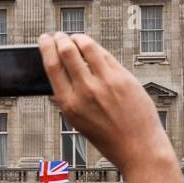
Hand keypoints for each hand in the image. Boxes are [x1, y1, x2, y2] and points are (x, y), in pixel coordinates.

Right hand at [38, 33, 181, 182]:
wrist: (139, 147)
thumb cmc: (109, 138)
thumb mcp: (78, 123)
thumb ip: (66, 101)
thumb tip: (54, 84)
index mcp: (69, 104)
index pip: (52, 65)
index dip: (46, 47)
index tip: (44, 39)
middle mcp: (86, 91)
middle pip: (67, 51)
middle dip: (60, 38)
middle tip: (58, 35)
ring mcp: (106, 82)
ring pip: (87, 46)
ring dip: (78, 37)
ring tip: (75, 37)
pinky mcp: (124, 78)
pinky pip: (106, 55)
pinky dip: (96, 48)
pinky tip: (93, 48)